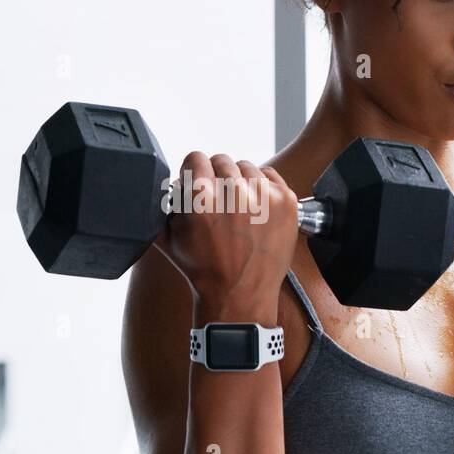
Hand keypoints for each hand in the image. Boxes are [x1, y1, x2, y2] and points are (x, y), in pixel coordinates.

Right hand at [152, 153, 298, 318]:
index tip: (198, 184)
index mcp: (202, 198)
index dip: (194, 172)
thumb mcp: (170, 237)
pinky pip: (270, 176)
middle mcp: (234, 193)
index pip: (196, 158)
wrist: (240, 296)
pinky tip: (256, 210)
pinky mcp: (286, 201)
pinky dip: (262, 189)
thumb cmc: (205, 271)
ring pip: (247, 167)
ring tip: (238, 210)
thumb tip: (177, 179)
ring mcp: (264, 196)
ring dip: (240, 182)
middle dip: (216, 179)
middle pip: (222, 160)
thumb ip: (167, 202)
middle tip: (219, 204)